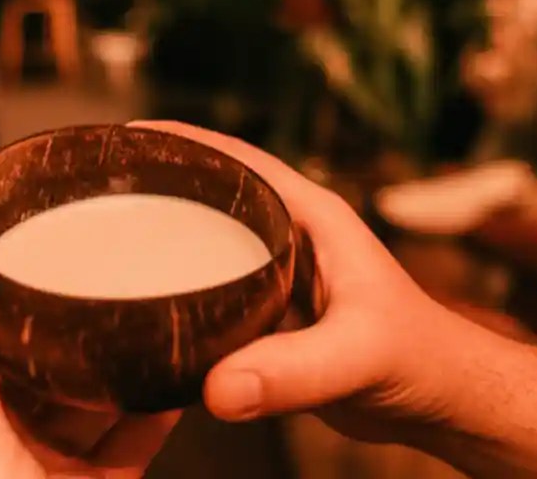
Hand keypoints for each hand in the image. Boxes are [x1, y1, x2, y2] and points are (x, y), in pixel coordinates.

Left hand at [0, 272, 179, 477]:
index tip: (28, 243)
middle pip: (33, 367)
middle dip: (64, 323)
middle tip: (106, 265)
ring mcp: (50, 471)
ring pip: (87, 402)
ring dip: (114, 363)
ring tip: (147, 310)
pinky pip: (131, 441)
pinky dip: (154, 411)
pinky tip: (174, 379)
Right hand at [132, 122, 489, 444]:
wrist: (442, 403)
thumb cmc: (420, 361)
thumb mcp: (355, 358)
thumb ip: (291, 372)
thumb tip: (216, 388)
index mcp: (311, 215)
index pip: (238, 158)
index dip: (181, 141)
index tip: (124, 134)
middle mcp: (291, 235)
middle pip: (213, 196)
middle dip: (159, 187)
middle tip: (94, 190)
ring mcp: (280, 275)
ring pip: (211, 245)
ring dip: (166, 241)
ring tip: (102, 240)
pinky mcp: (272, 318)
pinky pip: (215, 294)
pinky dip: (180, 295)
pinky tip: (142, 308)